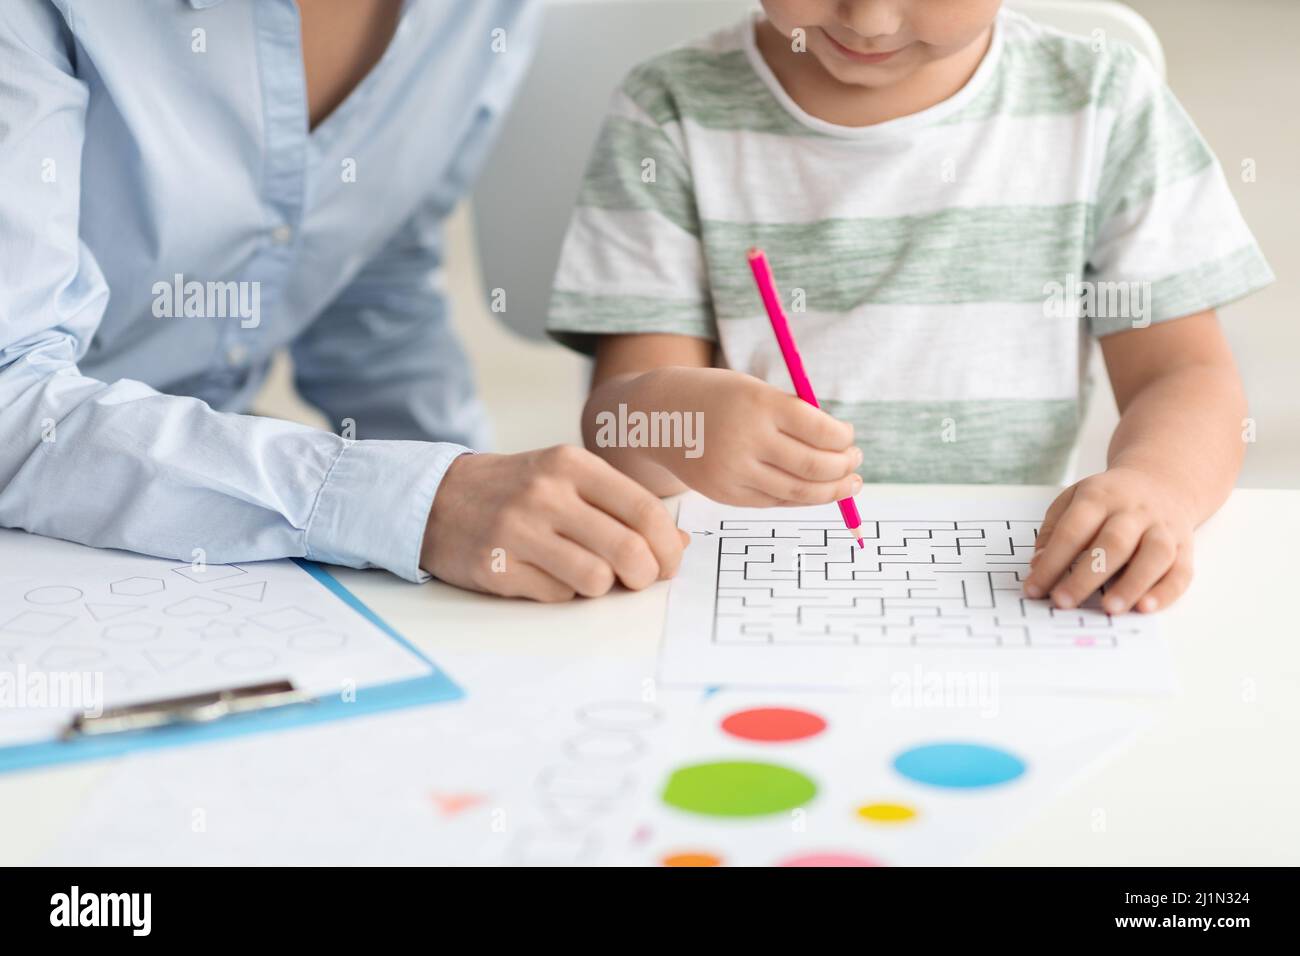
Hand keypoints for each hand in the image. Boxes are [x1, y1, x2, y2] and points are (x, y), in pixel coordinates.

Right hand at [420, 446, 688, 601]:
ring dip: (602, 586)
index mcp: (572, 465)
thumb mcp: (568, 479)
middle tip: (640, 579)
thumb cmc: (518, 490)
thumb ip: (622, 506)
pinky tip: (547, 574)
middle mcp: (547, 493)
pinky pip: (558, 595)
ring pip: (596, 579)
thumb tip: (679, 543)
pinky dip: (564, 592)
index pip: (644, 510)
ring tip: (588, 574)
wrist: (438, 499)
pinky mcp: (496, 566)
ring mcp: (519, 530)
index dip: (668, 546)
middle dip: (646, 574)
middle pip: (628, 549)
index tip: (670, 562)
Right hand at [644, 367, 862, 506]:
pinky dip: (800, 497)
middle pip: (813, 465)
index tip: (849, 436)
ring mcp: (734, 472)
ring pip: (798, 491)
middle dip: (844, 466)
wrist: (659, 415)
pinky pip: (774, 501)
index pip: (819, 429)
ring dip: (832, 489)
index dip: (843, 438)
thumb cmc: (718, 398)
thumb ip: (792, 415)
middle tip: (856, 461)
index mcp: (759, 404)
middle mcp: (746, 440)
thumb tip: (840, 447)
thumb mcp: (754, 390)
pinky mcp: (726, 494)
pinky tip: (813, 489)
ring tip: (849, 483)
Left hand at [1023, 466, 1193, 613]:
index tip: (1033, 589)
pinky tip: (1145, 608)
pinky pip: (1180, 571)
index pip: (1072, 530)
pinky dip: (1165, 592)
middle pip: (1113, 542)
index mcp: (1099, 497)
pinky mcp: (1184, 547)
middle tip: (1063, 602)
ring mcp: (1162, 528)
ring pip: (1153, 555)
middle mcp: (1134, 511)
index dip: (1052, 562)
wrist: (1162, 480)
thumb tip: (1038, 564)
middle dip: (1086, 576)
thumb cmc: (1109, 499)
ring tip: (1109, 609)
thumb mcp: (1073, 500)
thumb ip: (1054, 530)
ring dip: (1132, 584)